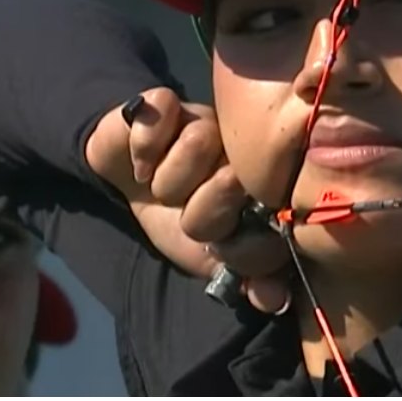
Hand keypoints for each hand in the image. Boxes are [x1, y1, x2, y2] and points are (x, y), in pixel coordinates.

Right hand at [85, 87, 290, 312]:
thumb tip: (273, 300)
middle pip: (233, 179)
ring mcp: (208, 120)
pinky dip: (142, 143)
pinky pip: (159, 111)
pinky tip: (142, 158)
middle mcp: (243, 149)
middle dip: (197, 211)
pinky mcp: (167, 102)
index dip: (233, 243)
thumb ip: (245, 275)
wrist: (128, 177)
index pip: (266, 210)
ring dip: (166, 179)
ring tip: (162, 182)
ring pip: (198, 143)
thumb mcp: (206, 257)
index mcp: (263, 188)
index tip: (214, 247)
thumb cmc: (177, 217)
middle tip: (184, 209)